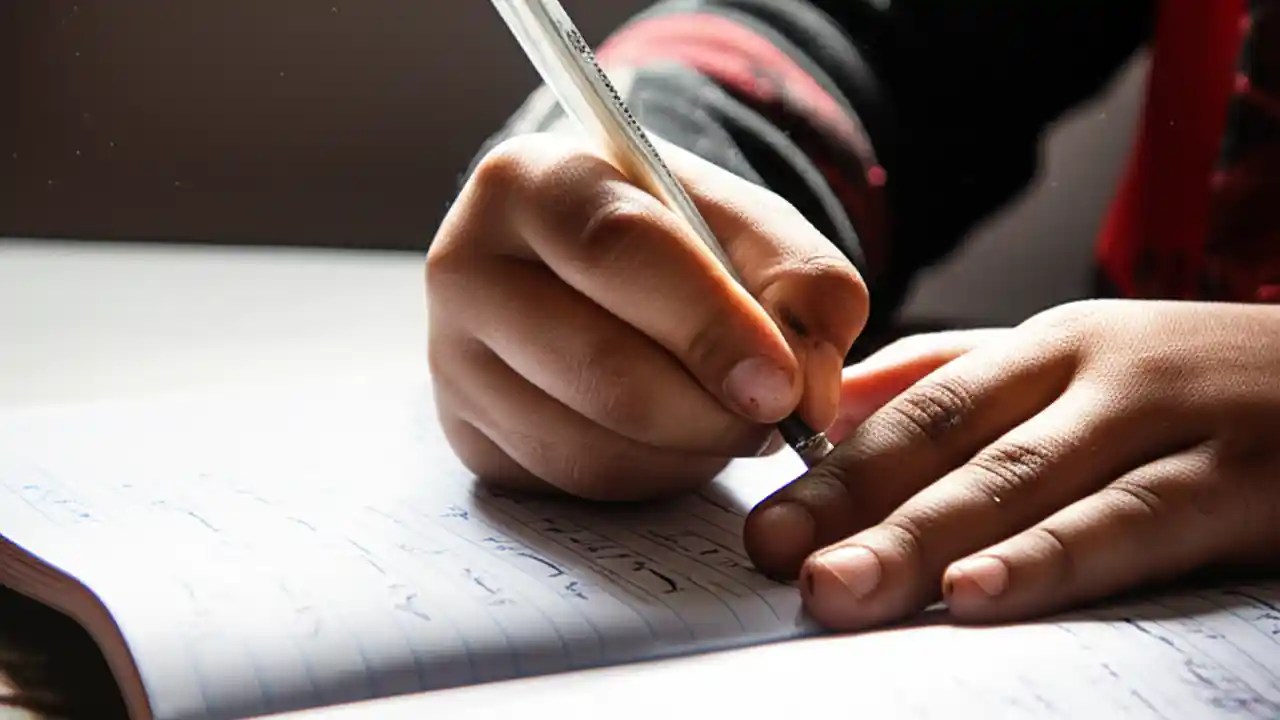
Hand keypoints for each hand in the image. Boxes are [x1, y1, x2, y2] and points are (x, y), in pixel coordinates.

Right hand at [427, 133, 867, 500]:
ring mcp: (453, 361)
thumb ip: (802, 281)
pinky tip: (675, 437)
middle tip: (778, 417)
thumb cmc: (672, 238)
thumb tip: (806, 392)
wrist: (590, 267)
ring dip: (688, 451)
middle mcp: (467, 268)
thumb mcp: (747, 224)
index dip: (709, 326)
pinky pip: (575, 485)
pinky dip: (650, 475)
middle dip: (711, 411)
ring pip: (589, 446)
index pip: (616, 250)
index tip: (783, 386)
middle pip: (600, 367)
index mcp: (528, 181)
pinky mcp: (468, 435)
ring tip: (726, 415)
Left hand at [743, 300, 1279, 628]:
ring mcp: (1165, 420)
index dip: (834, 470)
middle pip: (952, 443)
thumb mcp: (1083, 366)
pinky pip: (1130, 524)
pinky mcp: (1240, 477)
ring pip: (1022, 482)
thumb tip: (841, 405)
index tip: (764, 525)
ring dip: (923, 539)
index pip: (916, 412)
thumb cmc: (1205, 386)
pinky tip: (982, 594)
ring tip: (843, 588)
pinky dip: (1051, 559)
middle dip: (854, 505)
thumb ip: (963, 377)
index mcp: (1045, 350)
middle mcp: (1092, 374)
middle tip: (775, 558)